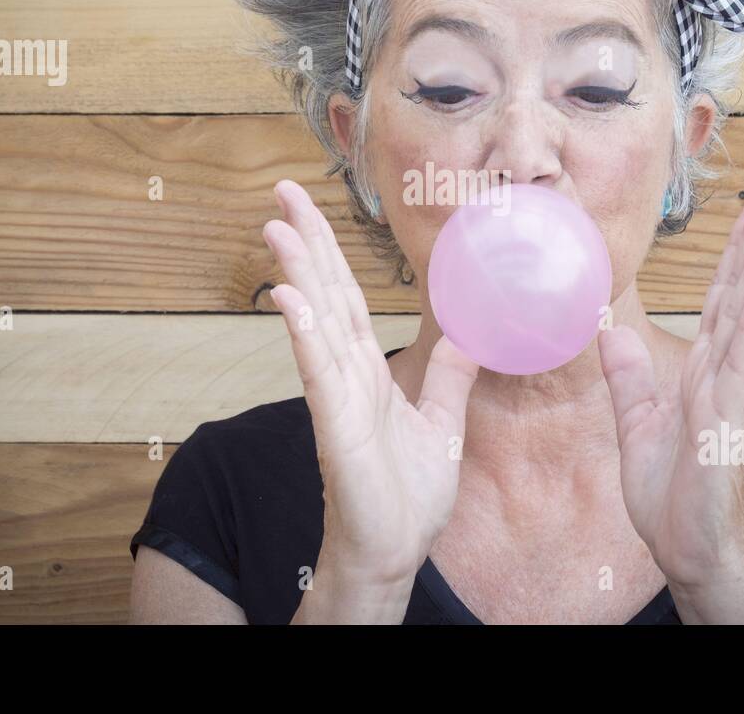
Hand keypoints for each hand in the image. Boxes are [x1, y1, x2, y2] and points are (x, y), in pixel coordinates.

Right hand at [262, 180, 479, 591]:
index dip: (331, 251)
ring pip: (316, 322)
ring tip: (276, 225)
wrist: (394, 553)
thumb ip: (449, 376)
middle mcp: (346, 375)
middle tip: (282, 190)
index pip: (348, 297)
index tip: (310, 208)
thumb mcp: (443, 424)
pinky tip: (288, 297)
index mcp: (368, 371)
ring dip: (297, 273)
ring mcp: (338, 399)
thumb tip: (467, 332)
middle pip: (325, 294)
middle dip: (306, 241)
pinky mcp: (337, 428)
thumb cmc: (408, 497)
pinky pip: (319, 372)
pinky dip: (304, 333)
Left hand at [598, 181, 743, 600]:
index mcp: (696, 368)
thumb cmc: (670, 496)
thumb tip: (608, 327)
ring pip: (742, 319)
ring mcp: (724, 393)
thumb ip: (627, 375)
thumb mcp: (635, 424)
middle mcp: (717, 372)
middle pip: (736, 292)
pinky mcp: (723, 421)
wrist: (685, 553)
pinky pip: (737, 365)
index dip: (731, 251)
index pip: (715, 296)